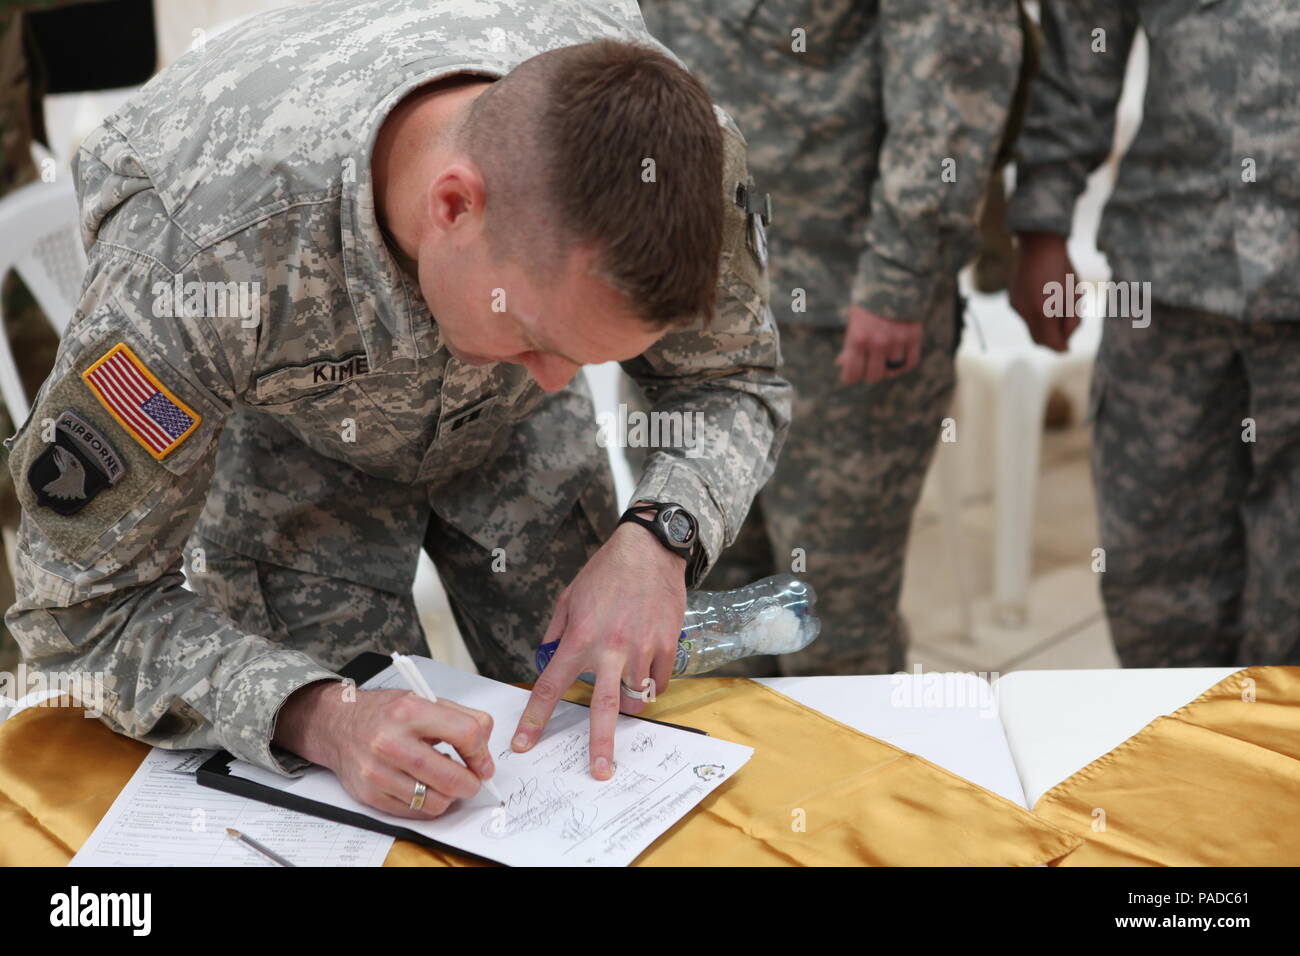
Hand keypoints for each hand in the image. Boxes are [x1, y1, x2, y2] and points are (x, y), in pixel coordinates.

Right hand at [274, 681, 495, 818]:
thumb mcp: (423, 699)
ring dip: (450, 797)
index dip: (482, 753)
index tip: (484, 762)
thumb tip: (485, 744)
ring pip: (435, 801)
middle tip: (472, 779)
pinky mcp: (370, 795)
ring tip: (446, 782)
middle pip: (451, 777)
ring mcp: (378, 772)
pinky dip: (428, 805)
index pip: (466, 734)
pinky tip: (425, 788)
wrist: (337, 725)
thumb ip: (461, 716)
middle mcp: (391, 743)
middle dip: (471, 783)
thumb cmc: (384, 712)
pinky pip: (414, 812)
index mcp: (410, 712)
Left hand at [511, 517, 686, 779]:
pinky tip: (645, 669)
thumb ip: (556, 634)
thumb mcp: (568, 598)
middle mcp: (610, 648)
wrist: (649, 550)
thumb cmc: (605, 573)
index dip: (535, 720)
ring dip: (628, 702)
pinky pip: (658, 681)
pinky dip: (650, 684)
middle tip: (599, 772)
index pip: (550, 687)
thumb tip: (549, 661)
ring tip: (626, 689)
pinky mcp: (666, 646)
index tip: (525, 744)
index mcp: (580, 638)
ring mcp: (642, 649)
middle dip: (599, 745)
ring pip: (636, 696)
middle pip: (602, 708)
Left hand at [836, 305, 922, 383]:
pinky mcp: (914, 337)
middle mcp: (878, 343)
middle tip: (869, 367)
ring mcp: (897, 341)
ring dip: (888, 366)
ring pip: (892, 370)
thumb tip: (841, 364)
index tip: (851, 377)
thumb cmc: (868, 303)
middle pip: (874, 376)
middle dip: (869, 374)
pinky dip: (904, 364)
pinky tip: (898, 359)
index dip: (851, 378)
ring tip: (884, 357)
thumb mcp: (853, 322)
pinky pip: (910, 362)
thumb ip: (849, 345)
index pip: (852, 374)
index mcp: (858, 339)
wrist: (893, 281)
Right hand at [1010, 232, 1078, 351]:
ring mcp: (1016, 306)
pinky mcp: (1012, 300)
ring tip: (1058, 300)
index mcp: (1044, 312)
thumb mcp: (1074, 295)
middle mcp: (1026, 313)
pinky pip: (1025, 315)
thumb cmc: (1061, 267)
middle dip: (1052, 338)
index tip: (1068, 348)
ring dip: (1045, 323)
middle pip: (1038, 340)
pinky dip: (1037, 313)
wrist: (1038, 243)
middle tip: (1065, 324)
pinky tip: (1045, 293)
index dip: (1060, 347)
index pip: (1051, 343)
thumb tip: (1065, 347)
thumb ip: (1071, 322)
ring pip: (1031, 327)